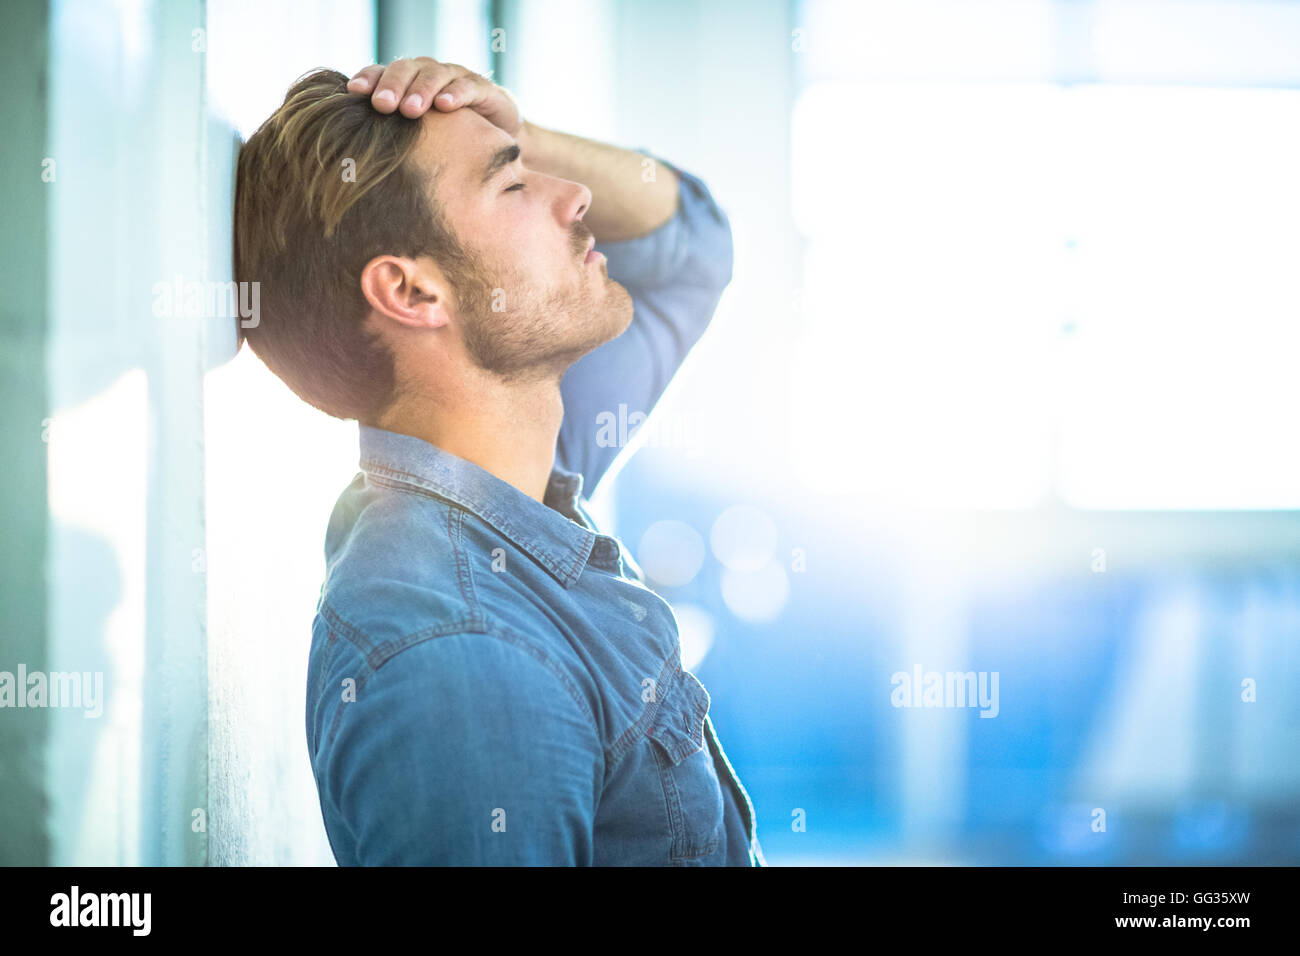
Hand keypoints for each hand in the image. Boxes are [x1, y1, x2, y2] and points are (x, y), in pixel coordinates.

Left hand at [346, 57, 521, 135]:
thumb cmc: (446, 138)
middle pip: (405, 69)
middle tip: (382, 105)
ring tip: (411, 110)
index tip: (354, 92)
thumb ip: (389, 137)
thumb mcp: (415, 137)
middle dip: (392, 86)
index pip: (381, 72)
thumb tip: (353, 160)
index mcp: (406, 82)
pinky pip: (467, 86)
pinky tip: (445, 105)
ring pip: (434, 74)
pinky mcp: (482, 88)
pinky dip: (455, 94)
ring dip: (421, 90)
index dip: (369, 78)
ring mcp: (455, 78)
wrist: (495, 134)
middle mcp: (427, 74)